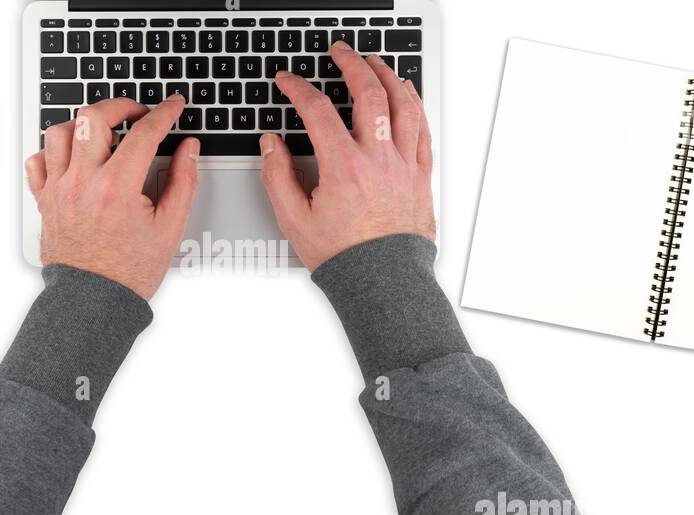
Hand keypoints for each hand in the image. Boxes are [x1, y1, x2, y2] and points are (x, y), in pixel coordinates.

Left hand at [24, 94, 199, 299]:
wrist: (93, 302)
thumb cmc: (129, 272)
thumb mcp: (170, 228)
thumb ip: (183, 183)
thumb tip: (188, 149)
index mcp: (116, 189)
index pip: (143, 133)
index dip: (164, 112)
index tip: (173, 106)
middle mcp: (82, 183)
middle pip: (94, 117)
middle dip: (120, 105)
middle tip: (137, 112)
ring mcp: (59, 190)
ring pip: (60, 132)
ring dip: (84, 124)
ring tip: (103, 132)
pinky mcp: (44, 200)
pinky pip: (37, 160)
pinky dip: (54, 151)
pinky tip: (74, 157)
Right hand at [260, 41, 434, 270]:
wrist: (382, 282)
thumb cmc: (344, 257)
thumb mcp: (295, 220)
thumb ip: (278, 177)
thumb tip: (271, 145)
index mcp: (343, 168)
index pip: (317, 111)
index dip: (298, 89)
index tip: (288, 82)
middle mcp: (378, 160)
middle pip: (369, 93)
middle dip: (352, 64)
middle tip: (340, 53)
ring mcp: (404, 165)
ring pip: (403, 105)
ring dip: (388, 76)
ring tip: (375, 62)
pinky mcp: (421, 175)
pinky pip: (422, 129)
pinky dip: (414, 105)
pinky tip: (407, 94)